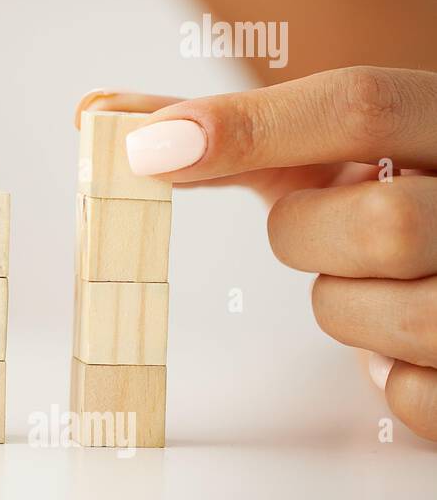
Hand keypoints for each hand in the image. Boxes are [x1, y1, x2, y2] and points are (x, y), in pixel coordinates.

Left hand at [76, 67, 436, 441]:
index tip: (151, 151)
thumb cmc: (389, 181)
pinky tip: (399, 334)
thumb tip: (95, 112)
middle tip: (313, 231)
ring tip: (368, 279)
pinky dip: (383, 376)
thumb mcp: (325, 145)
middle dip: (308, 238)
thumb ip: (224, 129)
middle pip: (380, 223)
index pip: (358, 104)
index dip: (246, 128)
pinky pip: (411, 396)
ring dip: (345, 309)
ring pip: (396, 315)